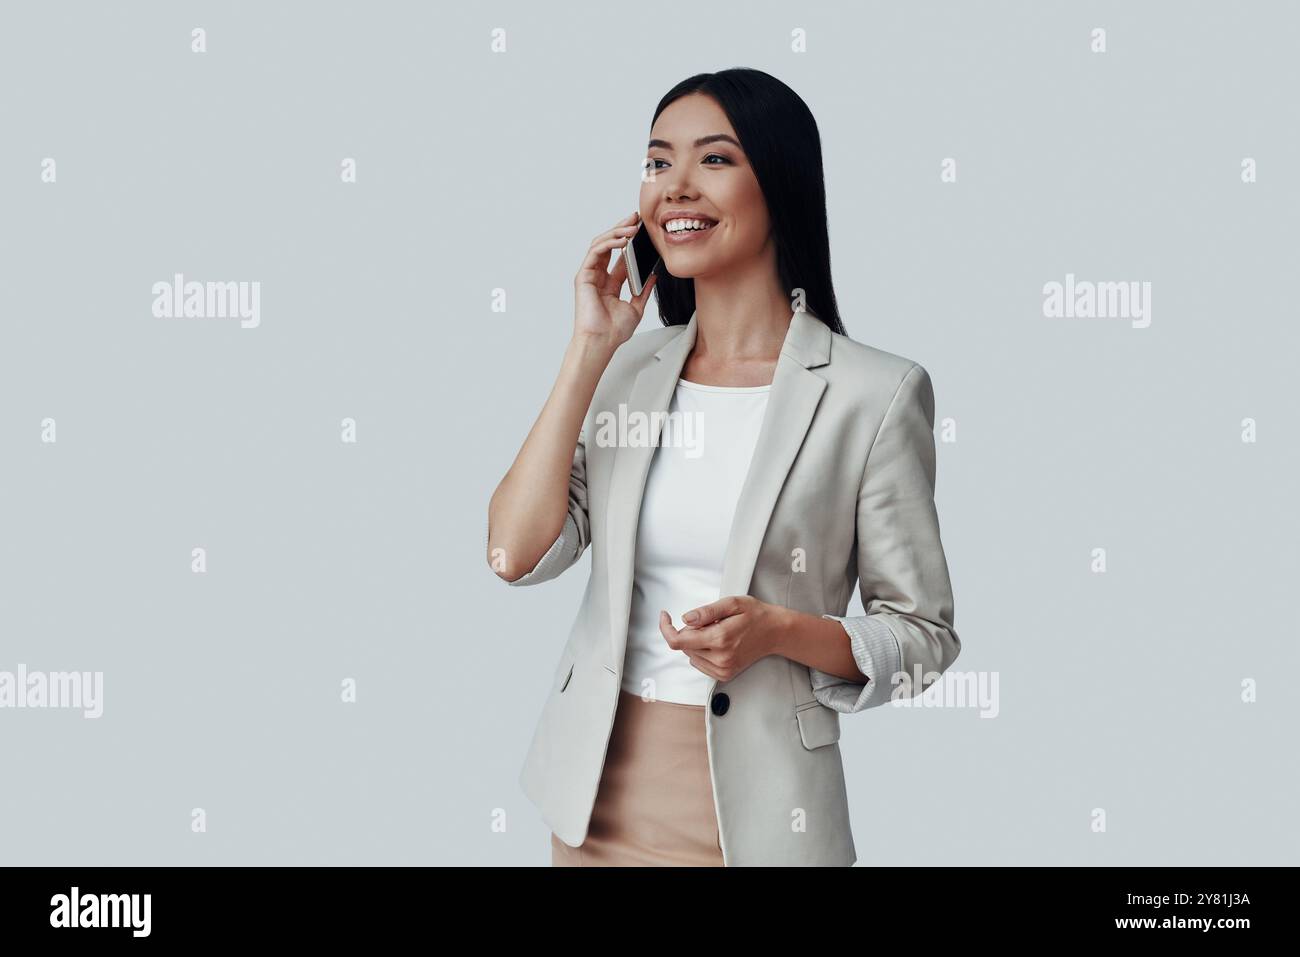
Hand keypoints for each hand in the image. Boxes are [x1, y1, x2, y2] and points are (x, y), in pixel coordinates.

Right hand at [572, 210, 658, 349]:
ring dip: (616, 232)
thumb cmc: (614, 331)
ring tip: (632, 225)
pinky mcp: (583, 276)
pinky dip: (609, 242)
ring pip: (601, 244)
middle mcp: (599, 277)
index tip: (643, 229)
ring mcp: (590, 275)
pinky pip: (595, 252)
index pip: (620, 255)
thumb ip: (643, 291)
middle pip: (609, 245)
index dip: (631, 241)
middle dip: (622, 228)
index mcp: (610, 283)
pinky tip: (622, 239)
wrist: (602, 342)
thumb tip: (653, 276)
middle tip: (636, 217)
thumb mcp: (636, 307)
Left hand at [658, 596, 787, 682]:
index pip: (678, 641)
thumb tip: (685, 619)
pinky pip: (700, 663)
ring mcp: (723, 669)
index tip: (665, 616)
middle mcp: (720, 658)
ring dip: (697, 642)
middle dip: (689, 631)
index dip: (666, 628)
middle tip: (711, 621)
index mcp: (719, 638)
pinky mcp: (724, 675)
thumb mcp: (732, 603)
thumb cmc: (755, 614)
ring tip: (718, 631)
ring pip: (691, 655)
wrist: (775, 632)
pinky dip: (703, 652)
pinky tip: (719, 643)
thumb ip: (707, 612)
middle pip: (684, 646)